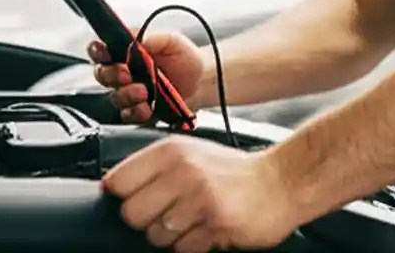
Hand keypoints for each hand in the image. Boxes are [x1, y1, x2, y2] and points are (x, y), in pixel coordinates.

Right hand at [89, 31, 204, 123]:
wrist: (203, 80)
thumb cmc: (186, 57)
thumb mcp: (171, 40)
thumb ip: (150, 37)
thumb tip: (132, 37)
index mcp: (127, 51)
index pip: (101, 50)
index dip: (97, 51)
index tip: (104, 53)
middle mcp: (125, 72)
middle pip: (102, 75)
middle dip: (111, 74)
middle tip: (127, 73)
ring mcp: (131, 93)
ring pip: (114, 97)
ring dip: (127, 94)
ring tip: (145, 91)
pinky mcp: (140, 110)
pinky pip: (128, 115)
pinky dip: (136, 112)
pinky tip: (147, 107)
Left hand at [102, 137, 300, 252]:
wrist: (282, 182)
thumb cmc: (233, 172)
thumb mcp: (191, 154)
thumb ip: (153, 167)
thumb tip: (113, 187)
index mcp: (171, 150)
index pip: (118, 181)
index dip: (125, 196)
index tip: (139, 198)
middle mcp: (183, 171)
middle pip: (131, 213)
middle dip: (147, 221)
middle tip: (169, 214)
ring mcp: (200, 198)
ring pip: (156, 236)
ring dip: (172, 236)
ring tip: (194, 221)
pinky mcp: (216, 224)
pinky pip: (183, 250)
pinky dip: (193, 246)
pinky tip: (208, 230)